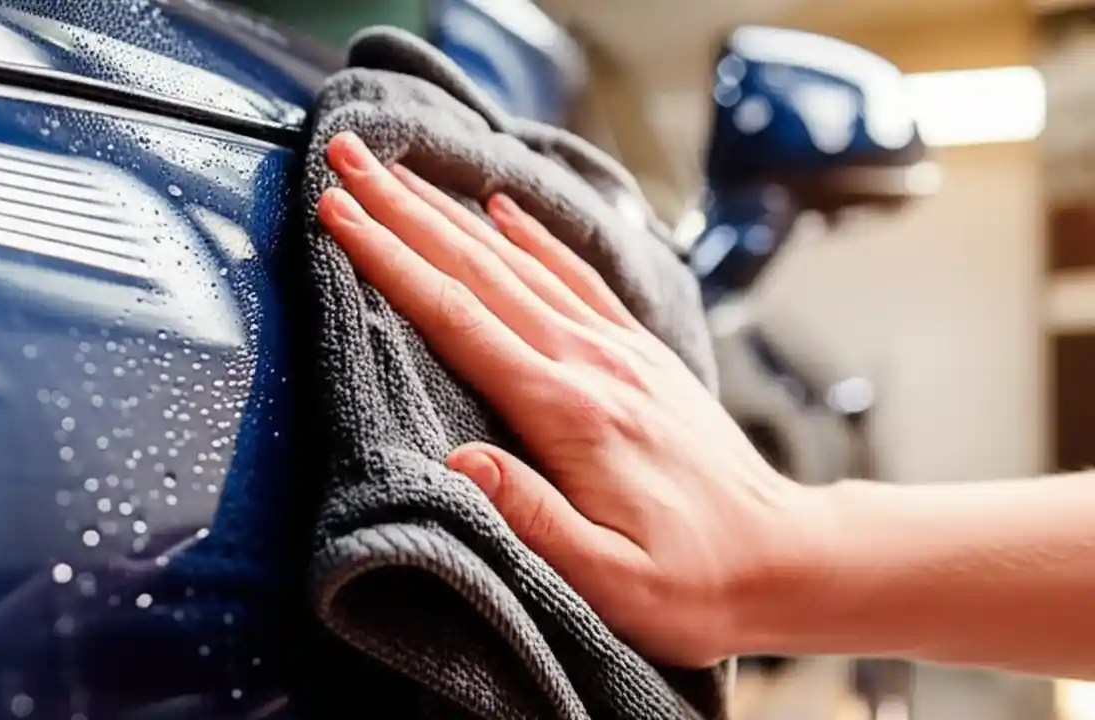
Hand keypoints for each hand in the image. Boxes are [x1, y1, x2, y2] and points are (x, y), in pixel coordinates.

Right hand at [317, 132, 829, 667]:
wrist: (783, 555)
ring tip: (399, 170)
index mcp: (569, 412)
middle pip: (478, 269)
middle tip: (348, 158)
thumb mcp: (608, 580)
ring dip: (451, 211)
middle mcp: (591, 362)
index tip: (339, 214)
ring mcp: (618, 350)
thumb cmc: (690, 583)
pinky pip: (576, 275)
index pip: (459, 319)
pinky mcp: (638, 353)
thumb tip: (458, 458)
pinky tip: (502, 208)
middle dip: (404, 210)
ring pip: (519, 261)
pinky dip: (533, 235)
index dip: (391, 262)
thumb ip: (532, 517)